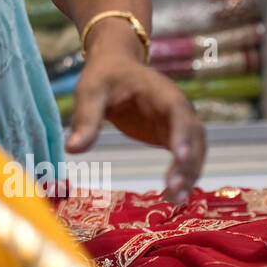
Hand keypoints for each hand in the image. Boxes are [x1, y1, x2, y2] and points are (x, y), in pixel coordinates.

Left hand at [64, 33, 205, 203]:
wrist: (115, 66)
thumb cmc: (104, 76)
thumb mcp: (90, 91)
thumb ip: (85, 119)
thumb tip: (72, 149)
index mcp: (162, 93)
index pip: (178, 113)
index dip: (182, 134)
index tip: (179, 155)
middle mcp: (178, 110)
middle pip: (193, 137)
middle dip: (187, 163)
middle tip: (173, 189)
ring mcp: (178, 125)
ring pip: (194, 152)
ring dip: (188, 175)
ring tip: (173, 200)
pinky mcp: (171, 137)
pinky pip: (184, 159)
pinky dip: (182, 177)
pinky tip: (171, 198)